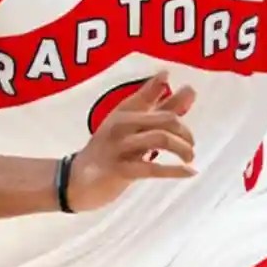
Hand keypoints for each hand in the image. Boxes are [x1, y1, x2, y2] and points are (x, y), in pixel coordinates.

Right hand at [65, 72, 197, 211]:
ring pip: (160, 138)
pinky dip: (176, 171)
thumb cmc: (108, 150)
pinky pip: (153, 168)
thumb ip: (157, 108)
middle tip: (191, 144)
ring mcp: (120, 147)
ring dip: (182, 148)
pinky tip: (190, 173)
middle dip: (184, 131)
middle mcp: (121, 125)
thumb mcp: (129, 126)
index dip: (173, 94)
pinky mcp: (120, 170)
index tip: (191, 91)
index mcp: (123, 112)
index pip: (150, 96)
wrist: (75, 180)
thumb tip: (182, 86)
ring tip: (190, 158)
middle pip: (164, 119)